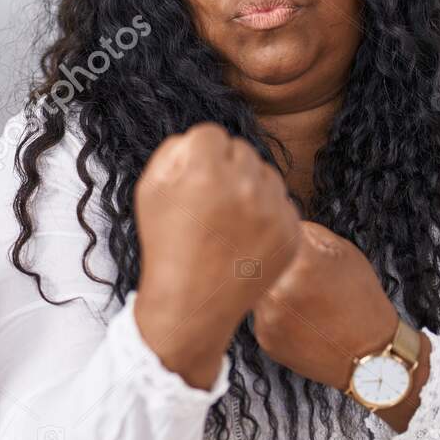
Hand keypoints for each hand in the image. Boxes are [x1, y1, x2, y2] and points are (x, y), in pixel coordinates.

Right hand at [132, 123, 301, 385]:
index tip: (193, 182)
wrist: (192, 305)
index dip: (198, 157)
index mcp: (204, 173)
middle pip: (241, 150)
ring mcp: (272, 211)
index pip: (211, 135)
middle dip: (225, 169)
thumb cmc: (167, 246)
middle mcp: (244, 187)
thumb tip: (199, 140)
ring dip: (249, 188)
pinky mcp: (290, 232)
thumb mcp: (149, 191)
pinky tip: (244, 237)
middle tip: (209, 203)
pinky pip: (282, 203)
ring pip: (266, 174)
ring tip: (227, 221)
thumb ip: (172, 151)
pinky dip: (266, 215)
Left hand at [250, 221, 399, 390]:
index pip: (266, 232)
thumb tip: (277, 220)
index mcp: (300, 261)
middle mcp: (278, 289)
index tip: (272, 233)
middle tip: (291, 270)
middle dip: (266, 260)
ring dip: (268, 287)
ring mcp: (268, 317)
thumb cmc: (361, 299)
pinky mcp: (265, 338)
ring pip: (254, 288)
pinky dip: (272, 313)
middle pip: (255, 261)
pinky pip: (258, 314)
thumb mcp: (343, 252)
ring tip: (300, 297)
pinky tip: (298, 318)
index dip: (270, 232)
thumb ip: (306, 232)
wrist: (370, 355)